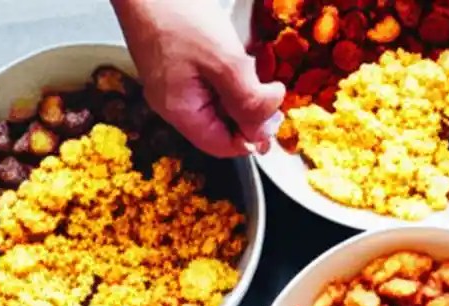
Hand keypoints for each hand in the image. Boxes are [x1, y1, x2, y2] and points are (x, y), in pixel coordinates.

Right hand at [112, 0, 283, 156]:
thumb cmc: (179, 16)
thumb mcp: (226, 63)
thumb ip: (249, 101)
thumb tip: (267, 128)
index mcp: (180, 111)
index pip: (222, 146)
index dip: (252, 139)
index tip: (275, 118)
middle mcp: (173, 103)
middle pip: (222, 127)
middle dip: (249, 113)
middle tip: (268, 89)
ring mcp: (173, 84)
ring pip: (219, 105)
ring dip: (242, 93)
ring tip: (249, 67)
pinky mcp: (177, 66)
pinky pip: (210, 84)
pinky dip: (230, 77)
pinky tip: (236, 58)